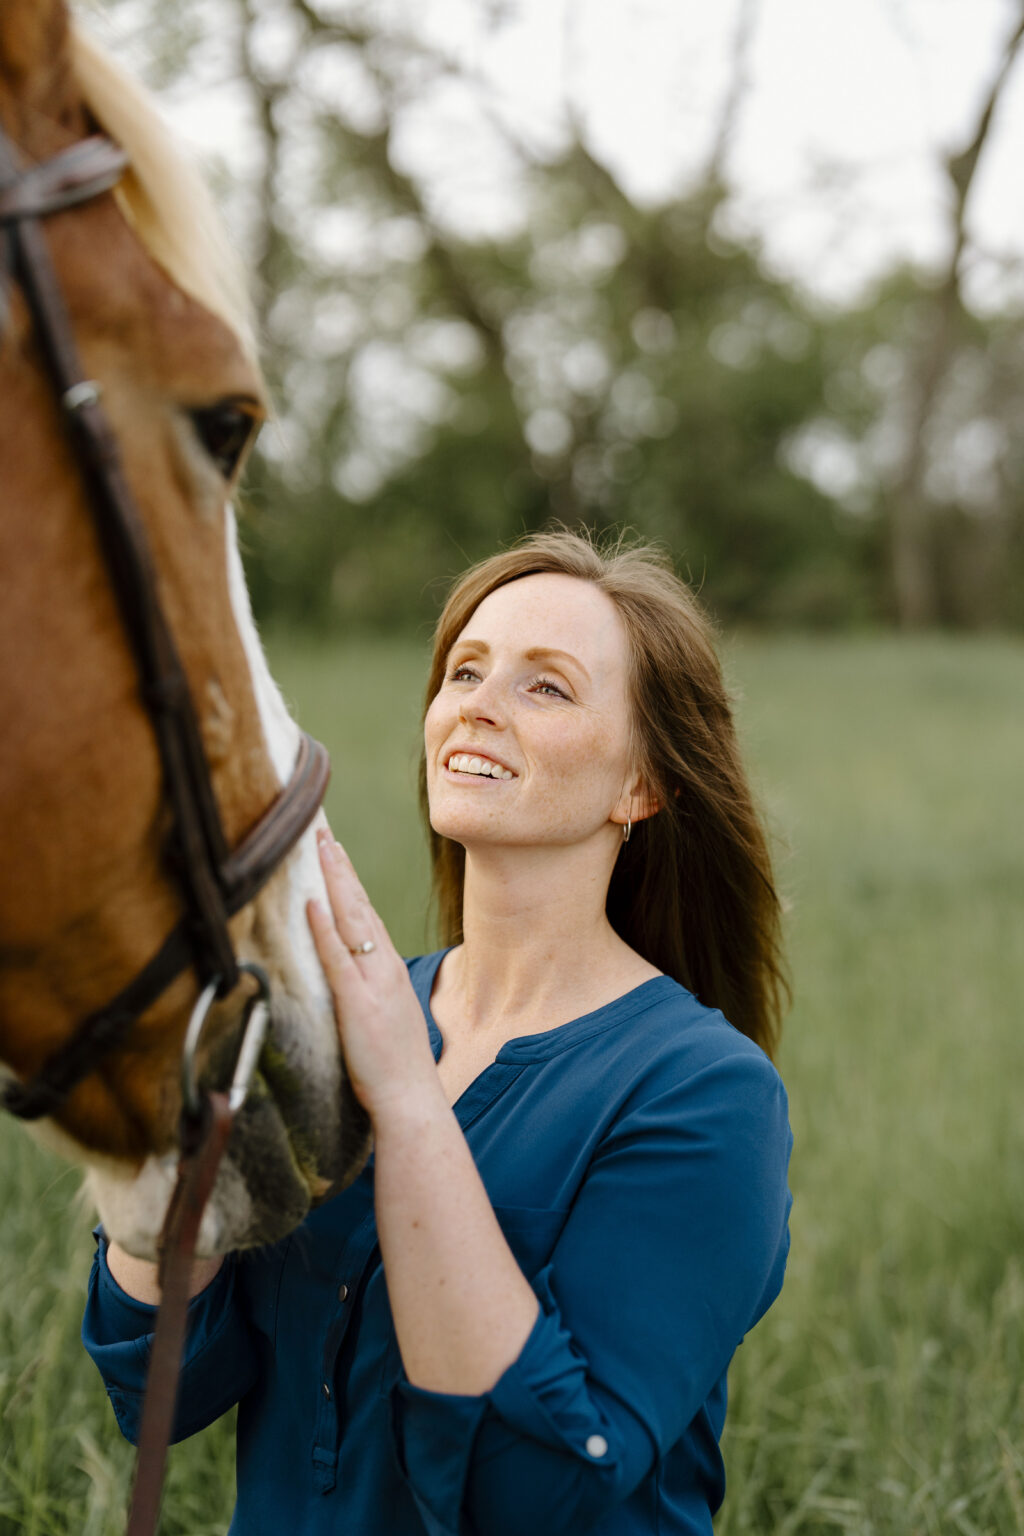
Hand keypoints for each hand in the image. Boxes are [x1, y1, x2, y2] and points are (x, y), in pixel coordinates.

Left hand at [307, 828, 443, 1123]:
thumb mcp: (383, 1019)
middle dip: (340, 866)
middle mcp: (385, 968)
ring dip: (334, 881)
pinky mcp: (358, 1004)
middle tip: (323, 831)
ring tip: (319, 847)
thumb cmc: (395, 1069)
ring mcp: (373, 984)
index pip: (366, 915)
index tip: (334, 851)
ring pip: (352, 920)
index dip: (348, 882)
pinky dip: (324, 928)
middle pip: (360, 906)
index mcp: (389, 971)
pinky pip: (338, 959)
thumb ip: (366, 992)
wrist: (412, 1101)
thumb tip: (345, 978)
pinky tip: (313, 903)